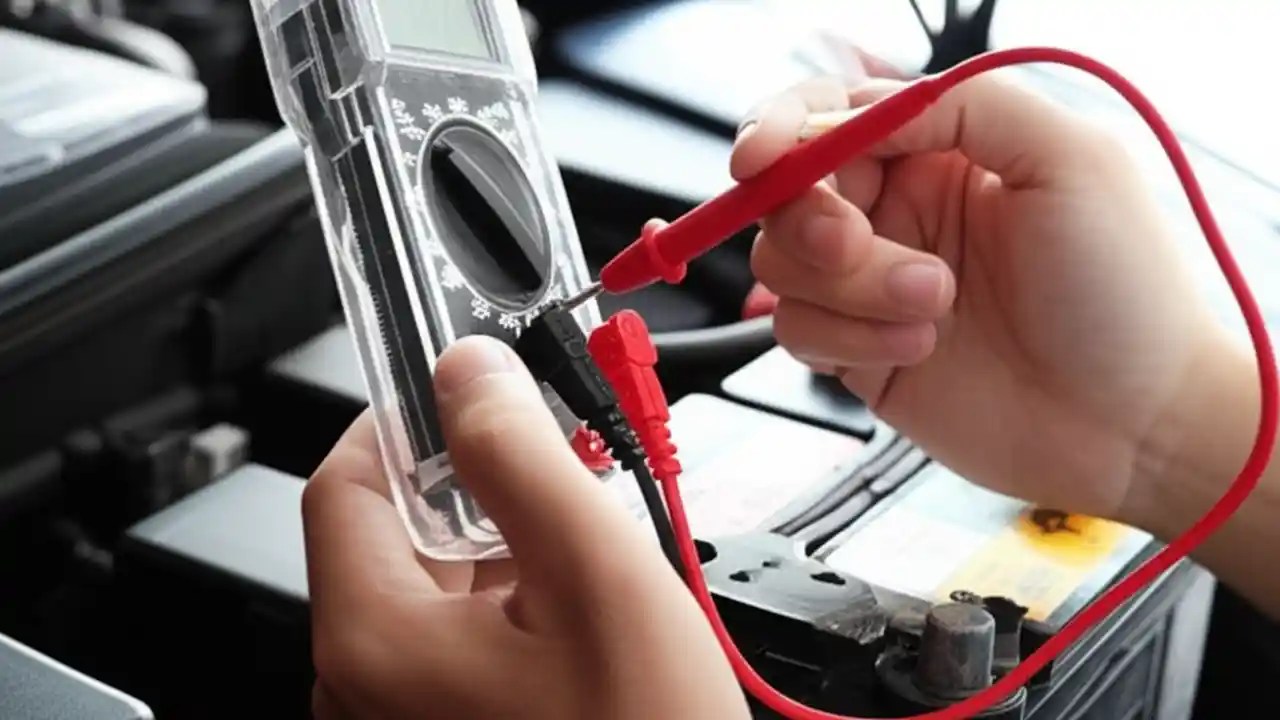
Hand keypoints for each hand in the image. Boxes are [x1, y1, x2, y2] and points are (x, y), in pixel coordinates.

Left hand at [303, 337, 747, 719]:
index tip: (466, 382)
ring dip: (502, 537)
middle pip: (392, 531)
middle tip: (553, 452)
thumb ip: (522, 459)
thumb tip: (469, 372)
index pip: (345, 481)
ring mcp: (404, 713)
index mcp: (376, 641)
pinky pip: (456, 635)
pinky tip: (576, 597)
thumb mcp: (597, 578)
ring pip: (433, 582)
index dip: (405, 415)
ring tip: (581, 531)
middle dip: (474, 478)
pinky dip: (509, 594)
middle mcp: (367, 686)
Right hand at [734, 74, 1232, 520]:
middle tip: (853, 243)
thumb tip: (859, 105)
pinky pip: (797, 329)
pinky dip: (848, 338)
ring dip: (849, 286)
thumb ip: (963, 106)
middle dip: (809, 217)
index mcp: (941, 152)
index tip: (762, 158)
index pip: (829, 114)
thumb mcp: (1069, 159)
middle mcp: (898, 213)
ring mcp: (872, 286)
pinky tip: (921, 347)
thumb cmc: (1123, 295)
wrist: (1132, 425)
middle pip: (787, 190)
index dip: (782, 129)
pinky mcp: (857, 352)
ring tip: (936, 305)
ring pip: (781, 263)